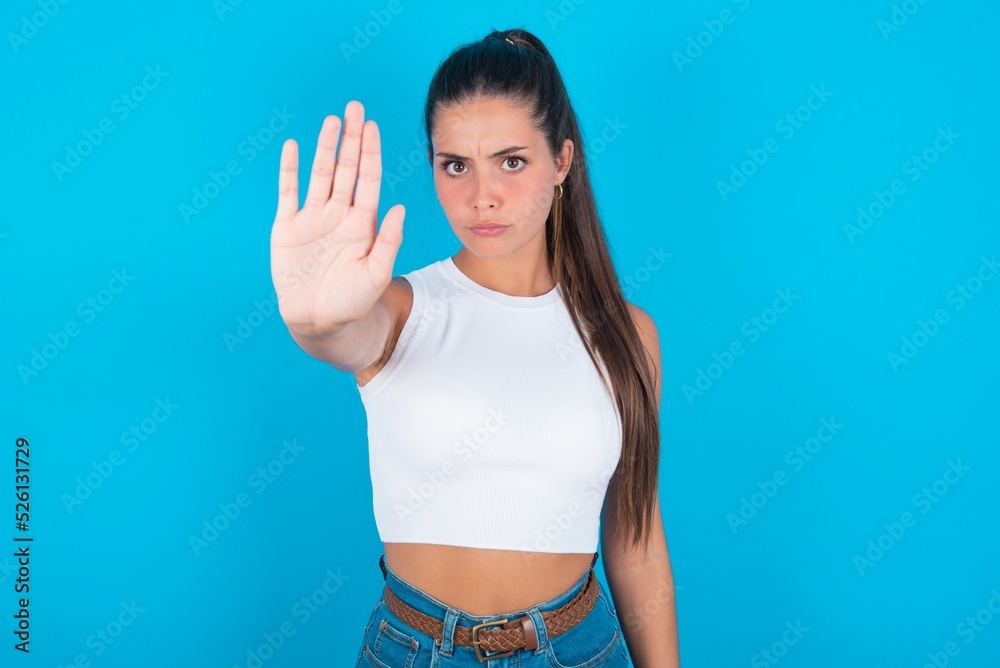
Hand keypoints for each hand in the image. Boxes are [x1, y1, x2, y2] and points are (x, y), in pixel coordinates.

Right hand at [270, 100, 403, 337]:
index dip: (370, 152)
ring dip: (324, 148)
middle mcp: (339, 214)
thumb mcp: (376, 272)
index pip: (368, 179)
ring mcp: (312, 219)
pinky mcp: (287, 228)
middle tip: (354, 108)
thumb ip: (388, 240)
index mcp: (362, 223)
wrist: (320, 322)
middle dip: (350, 139)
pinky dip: (289, 170)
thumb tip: (400, 207)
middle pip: (346, 169)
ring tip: (330, 121)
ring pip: (319, 174)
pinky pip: (288, 193)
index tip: (371, 126)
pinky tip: (293, 146)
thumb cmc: (353, 301)